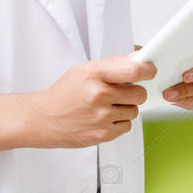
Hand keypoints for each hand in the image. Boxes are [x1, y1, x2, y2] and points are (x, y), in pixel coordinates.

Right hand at [25, 55, 154, 148]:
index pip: (134, 70)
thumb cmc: (63, 93)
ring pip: (134, 111)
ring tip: (108, 106)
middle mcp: (99, 95)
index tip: (149, 71)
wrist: (43, 118)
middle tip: (121, 92)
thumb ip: (113, 64)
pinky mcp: (102, 134)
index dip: (148, 70)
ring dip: (126, 108)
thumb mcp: (84, 70)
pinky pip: (127, 126)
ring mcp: (101, 116)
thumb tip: (138, 58)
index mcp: (94, 74)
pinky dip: (119, 122)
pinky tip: (104, 118)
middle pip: (139, 93)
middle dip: (134, 92)